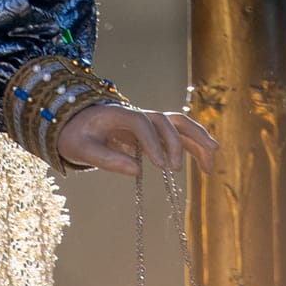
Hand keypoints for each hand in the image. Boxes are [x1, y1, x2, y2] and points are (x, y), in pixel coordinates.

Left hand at [54, 101, 216, 177]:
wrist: (74, 124)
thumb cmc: (75, 136)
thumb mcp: (80, 149)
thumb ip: (106, 158)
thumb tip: (137, 171)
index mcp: (118, 114)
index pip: (141, 123)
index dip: (153, 142)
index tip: (159, 166)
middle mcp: (137, 114)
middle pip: (165, 119)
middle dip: (176, 142)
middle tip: (175, 170)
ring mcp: (147, 122)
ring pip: (179, 125)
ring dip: (197, 141)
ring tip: (211, 163)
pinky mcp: (153, 132)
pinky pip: (178, 136)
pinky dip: (194, 147)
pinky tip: (206, 165)